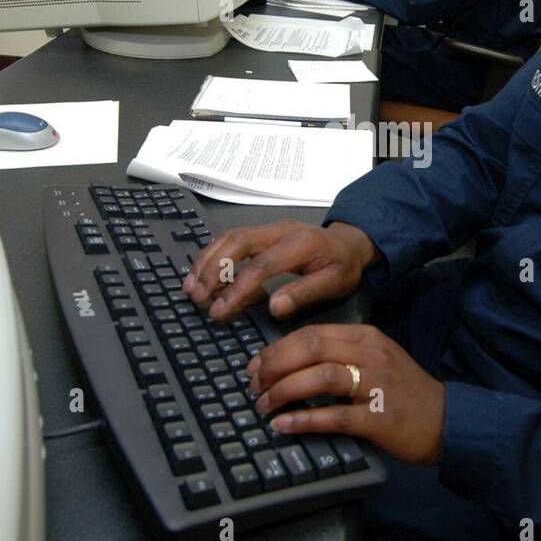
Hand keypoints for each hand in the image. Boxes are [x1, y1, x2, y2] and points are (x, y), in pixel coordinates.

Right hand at [184, 220, 376, 320]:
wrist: (349, 241)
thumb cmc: (342, 265)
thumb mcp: (335, 283)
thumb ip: (305, 294)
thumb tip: (274, 308)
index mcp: (299, 244)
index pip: (261, 265)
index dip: (237, 288)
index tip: (219, 310)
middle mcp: (279, 231)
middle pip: (238, 243)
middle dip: (213, 270)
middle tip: (197, 297)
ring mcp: (268, 229)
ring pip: (230, 238)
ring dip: (207, 262)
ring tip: (191, 288)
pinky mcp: (261, 233)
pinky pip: (230, 239)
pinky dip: (212, 255)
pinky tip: (200, 274)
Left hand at [248, 324, 446, 464]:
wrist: (447, 420)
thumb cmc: (403, 392)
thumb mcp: (375, 360)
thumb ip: (340, 355)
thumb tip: (290, 363)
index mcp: (366, 337)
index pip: (312, 333)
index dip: (277, 348)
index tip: (256, 365)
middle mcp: (371, 355)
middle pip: (311, 348)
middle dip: (274, 365)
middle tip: (254, 385)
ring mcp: (377, 385)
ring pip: (320, 377)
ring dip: (284, 391)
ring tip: (264, 406)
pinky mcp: (379, 417)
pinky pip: (335, 416)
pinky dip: (305, 420)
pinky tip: (284, 426)